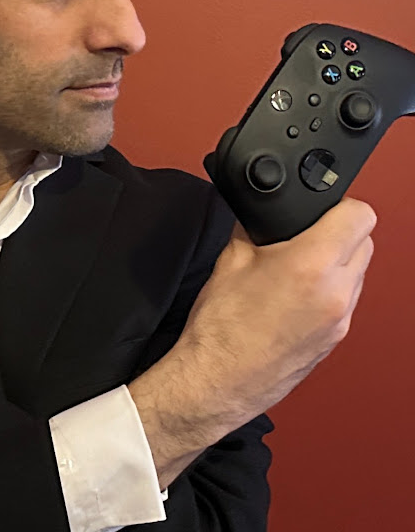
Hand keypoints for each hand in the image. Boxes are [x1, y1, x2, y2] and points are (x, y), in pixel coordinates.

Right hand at [130, 196, 375, 485]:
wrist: (218, 380)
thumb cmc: (220, 329)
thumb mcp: (230, 260)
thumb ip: (254, 229)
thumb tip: (264, 214)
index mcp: (310, 265)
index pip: (359, 215)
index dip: (340, 204)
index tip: (322, 207)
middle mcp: (336, 292)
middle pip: (366, 241)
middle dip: (340, 230)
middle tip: (306, 232)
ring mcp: (341, 319)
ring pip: (359, 272)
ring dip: (337, 260)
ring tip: (296, 264)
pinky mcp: (336, 338)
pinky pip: (347, 299)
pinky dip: (330, 287)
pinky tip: (295, 291)